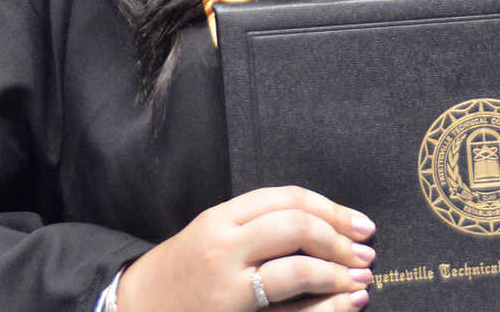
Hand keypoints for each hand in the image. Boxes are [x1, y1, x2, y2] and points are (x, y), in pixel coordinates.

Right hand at [117, 185, 374, 310]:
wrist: (134, 309)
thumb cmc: (183, 272)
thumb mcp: (212, 233)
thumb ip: (257, 224)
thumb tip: (322, 224)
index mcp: (221, 218)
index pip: (287, 199)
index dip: (332, 209)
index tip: (360, 224)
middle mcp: (223, 247)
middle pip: (295, 227)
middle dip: (338, 238)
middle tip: (365, 252)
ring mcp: (226, 286)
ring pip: (295, 270)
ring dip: (337, 273)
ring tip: (360, 279)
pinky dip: (323, 309)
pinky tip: (345, 304)